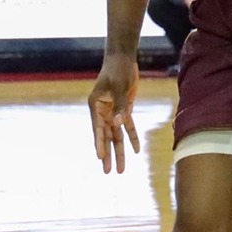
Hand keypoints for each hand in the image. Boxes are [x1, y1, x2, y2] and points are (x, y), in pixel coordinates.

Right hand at [87, 56, 139, 173]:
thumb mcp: (119, 86)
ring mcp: (113, 111)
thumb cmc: (117, 70)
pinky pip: (127, 126)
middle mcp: (102, 112)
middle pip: (106, 136)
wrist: (123, 59)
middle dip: (108, 154)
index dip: (100, 143)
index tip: (100, 157)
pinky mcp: (123, 109)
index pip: (98, 128)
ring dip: (120, 151)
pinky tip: (135, 150)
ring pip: (117, 135)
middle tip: (109, 172)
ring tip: (120, 169)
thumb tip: (118, 123)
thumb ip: (120, 105)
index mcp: (96, 106)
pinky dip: (132, 137)